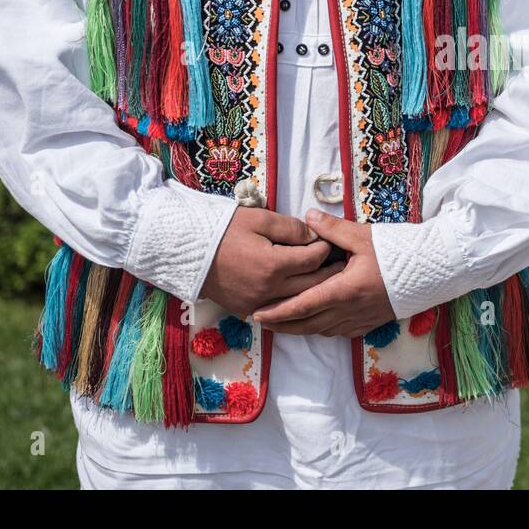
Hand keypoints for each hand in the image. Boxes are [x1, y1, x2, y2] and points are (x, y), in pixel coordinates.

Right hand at [200, 207, 339, 317]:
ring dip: (315, 291)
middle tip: (341, 264)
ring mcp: (258, 304)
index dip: (326, 248)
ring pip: (298, 302)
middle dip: (330, 273)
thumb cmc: (223, 230)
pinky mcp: (247, 310)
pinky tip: (300, 293)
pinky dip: (293, 303)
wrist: (186, 251)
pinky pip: (279, 310)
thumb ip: (290, 228)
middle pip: (312, 285)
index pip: (314, 259)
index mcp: (274, 264)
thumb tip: (314, 235)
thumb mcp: (259, 219)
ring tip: (327, 279)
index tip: (331, 240)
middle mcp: (269, 289)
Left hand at [252, 209, 396, 337]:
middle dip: (282, 326)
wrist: (431, 271)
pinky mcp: (370, 323)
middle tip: (262, 321)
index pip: (303, 306)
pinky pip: (339, 333)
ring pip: (322, 331)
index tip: (259, 314)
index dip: (278, 312)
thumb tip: (308, 217)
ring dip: (300, 329)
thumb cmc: (397, 253)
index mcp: (344, 290)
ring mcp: (361, 320)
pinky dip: (322, 330)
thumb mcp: (363, 236)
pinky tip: (316, 323)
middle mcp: (349, 310)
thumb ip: (333, 229)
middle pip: (308, 325)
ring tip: (282, 323)